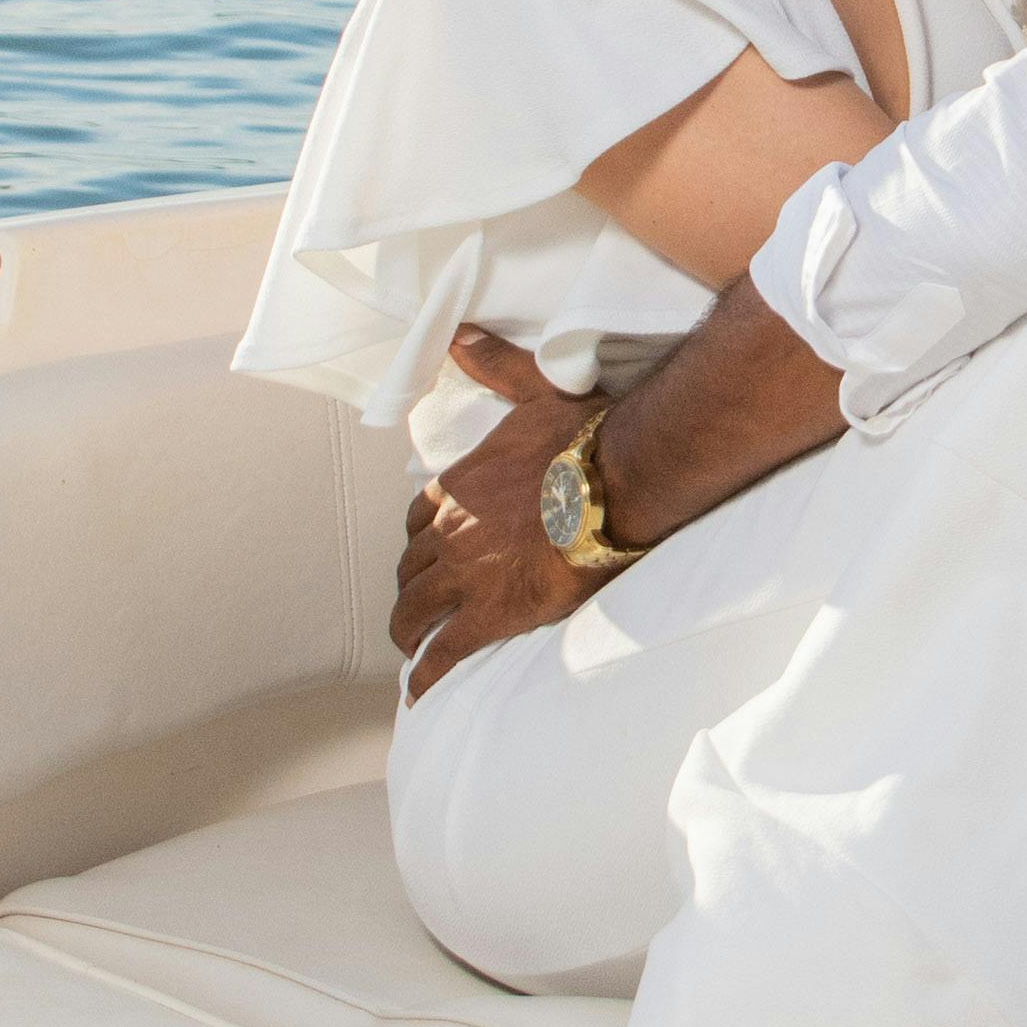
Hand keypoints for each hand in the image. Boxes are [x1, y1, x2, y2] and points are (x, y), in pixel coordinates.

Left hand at [391, 331, 598, 701]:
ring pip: (417, 610)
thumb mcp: (533, 390)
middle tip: (414, 607)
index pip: (418, 521)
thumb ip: (493, 364)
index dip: (418, 541)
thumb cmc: (584, 437)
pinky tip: (419, 694)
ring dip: (409, 630)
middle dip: (410, 589)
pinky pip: (444, 652)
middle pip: (411, 570)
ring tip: (411, 648)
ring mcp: (466, 576)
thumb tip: (458, 333)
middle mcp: (450, 533)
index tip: (424, 554)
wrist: (617, 482)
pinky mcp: (491, 614)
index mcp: (457, 486)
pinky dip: (425, 676)